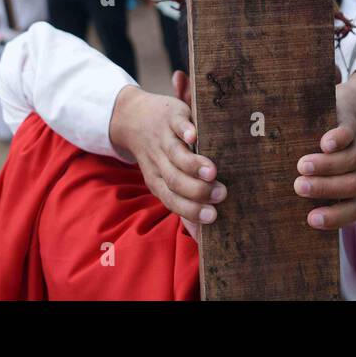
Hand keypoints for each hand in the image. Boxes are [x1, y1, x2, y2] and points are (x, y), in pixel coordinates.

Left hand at [109, 75, 224, 229]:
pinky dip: (184, 132)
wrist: (134, 118)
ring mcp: (164, 138)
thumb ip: (182, 205)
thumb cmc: (158, 154)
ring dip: (193, 164)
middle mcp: (158, 161)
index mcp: (157, 180)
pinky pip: (176, 125)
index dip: (191, 209)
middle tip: (221, 194)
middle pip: (174, 180)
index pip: (172, 199)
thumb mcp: (163, 179)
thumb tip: (201, 238)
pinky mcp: (170, 117)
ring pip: (176, 155)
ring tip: (212, 171)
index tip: (213, 216)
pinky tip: (194, 136)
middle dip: (196, 190)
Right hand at [294, 70, 355, 230]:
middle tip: (298, 186)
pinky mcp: (353, 124)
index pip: (354, 210)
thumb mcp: (328, 171)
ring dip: (326, 165)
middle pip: (351, 186)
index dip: (336, 217)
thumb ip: (311, 185)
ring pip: (350, 161)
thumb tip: (274, 201)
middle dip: (324, 188)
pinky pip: (350, 134)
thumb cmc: (333, 150)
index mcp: (353, 188)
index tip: (311, 219)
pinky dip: (338, 140)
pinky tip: (324, 143)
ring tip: (302, 165)